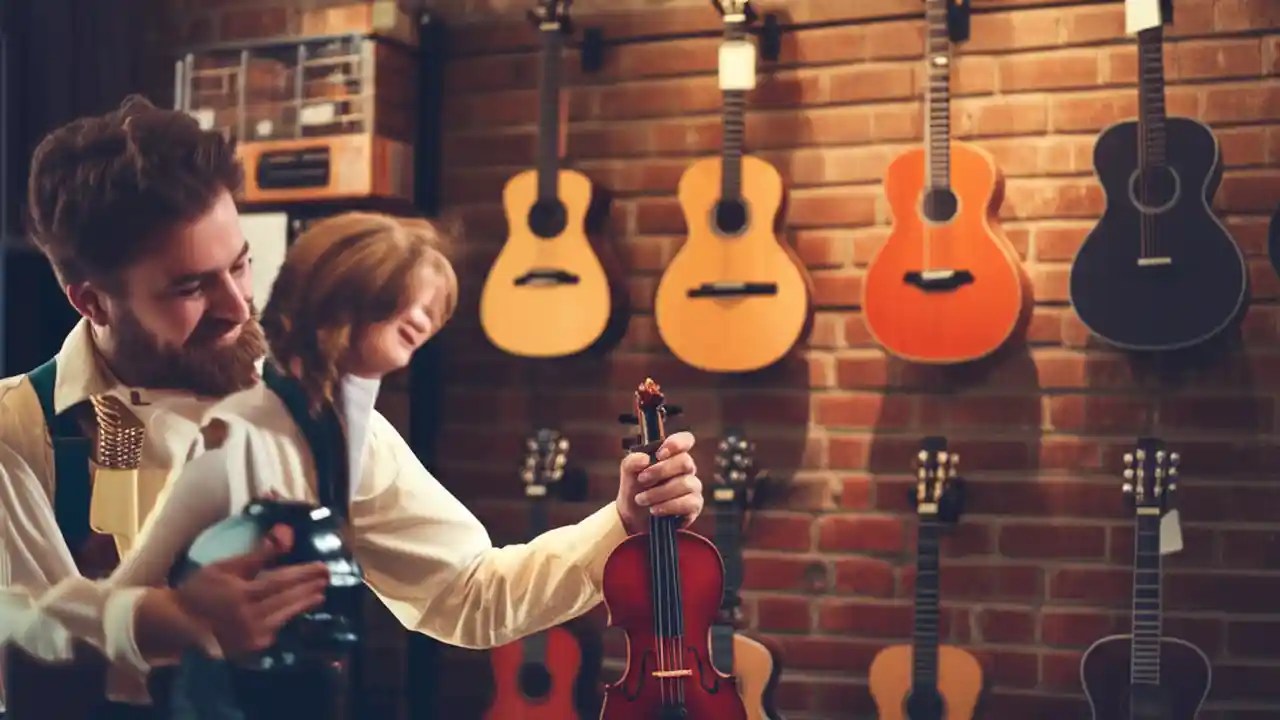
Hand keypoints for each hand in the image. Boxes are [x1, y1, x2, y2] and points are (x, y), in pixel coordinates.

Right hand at [174, 523, 329, 657]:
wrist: (177, 625)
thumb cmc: (199, 591)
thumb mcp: (224, 567)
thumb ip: (256, 556)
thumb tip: (282, 537)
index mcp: (242, 594)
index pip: (281, 582)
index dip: (304, 574)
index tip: (322, 566)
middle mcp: (250, 618)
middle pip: (288, 600)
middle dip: (309, 588)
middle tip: (327, 577)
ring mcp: (252, 636)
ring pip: (285, 616)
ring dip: (304, 603)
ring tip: (319, 593)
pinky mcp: (251, 648)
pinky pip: (276, 629)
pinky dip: (288, 617)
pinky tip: (299, 609)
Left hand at [616, 431, 702, 533]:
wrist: (633, 516)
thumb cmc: (635, 489)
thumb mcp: (628, 474)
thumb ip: (631, 462)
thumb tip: (644, 459)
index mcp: (672, 455)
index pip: (686, 440)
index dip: (677, 443)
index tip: (659, 454)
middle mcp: (686, 469)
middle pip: (685, 462)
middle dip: (660, 471)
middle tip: (641, 480)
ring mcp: (692, 487)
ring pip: (686, 483)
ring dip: (660, 492)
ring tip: (641, 500)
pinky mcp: (694, 505)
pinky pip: (689, 503)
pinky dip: (669, 506)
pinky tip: (655, 510)